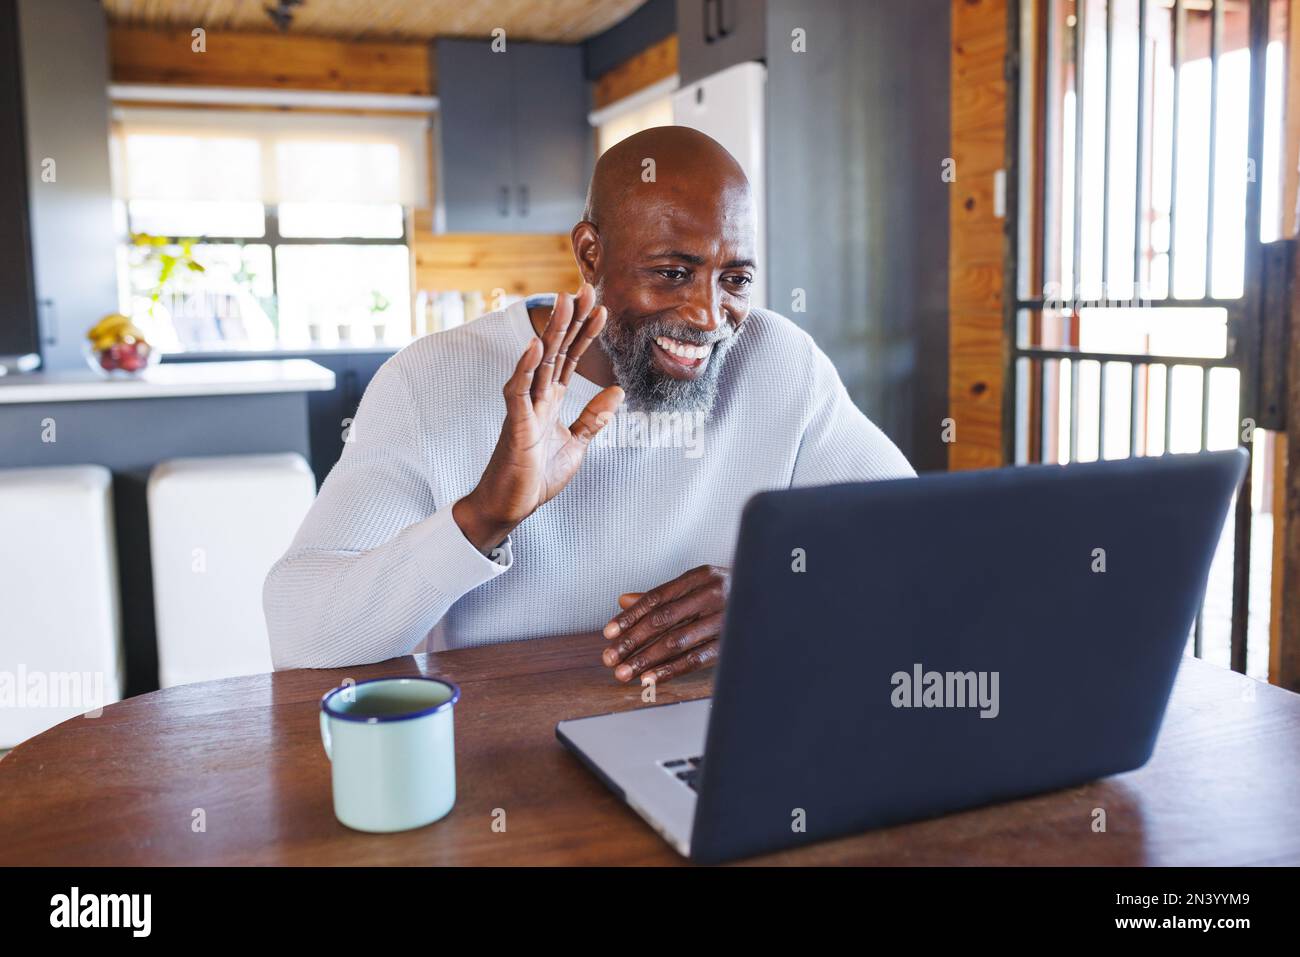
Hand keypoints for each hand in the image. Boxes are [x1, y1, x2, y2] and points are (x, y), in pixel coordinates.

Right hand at [454, 284, 623, 551]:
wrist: (509, 505)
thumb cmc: (535, 476)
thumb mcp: (576, 445)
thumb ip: (593, 418)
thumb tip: (617, 390)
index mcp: (551, 400)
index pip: (570, 358)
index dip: (586, 333)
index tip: (600, 308)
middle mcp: (536, 396)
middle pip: (556, 349)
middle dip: (571, 319)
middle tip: (585, 288)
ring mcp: (524, 407)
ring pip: (538, 361)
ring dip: (551, 332)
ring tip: (563, 302)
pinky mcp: (514, 424)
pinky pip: (518, 391)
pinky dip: (525, 368)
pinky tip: (534, 346)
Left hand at [601, 565, 730, 684]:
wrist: (772, 594)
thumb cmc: (729, 592)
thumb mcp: (697, 585)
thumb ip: (662, 595)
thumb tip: (623, 600)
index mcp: (700, 576)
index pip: (656, 598)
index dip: (630, 616)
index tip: (608, 633)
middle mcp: (712, 593)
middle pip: (663, 620)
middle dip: (632, 641)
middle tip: (610, 657)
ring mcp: (724, 618)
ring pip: (677, 641)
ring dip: (646, 659)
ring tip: (625, 672)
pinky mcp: (731, 641)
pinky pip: (696, 659)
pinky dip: (670, 670)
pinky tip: (651, 679)